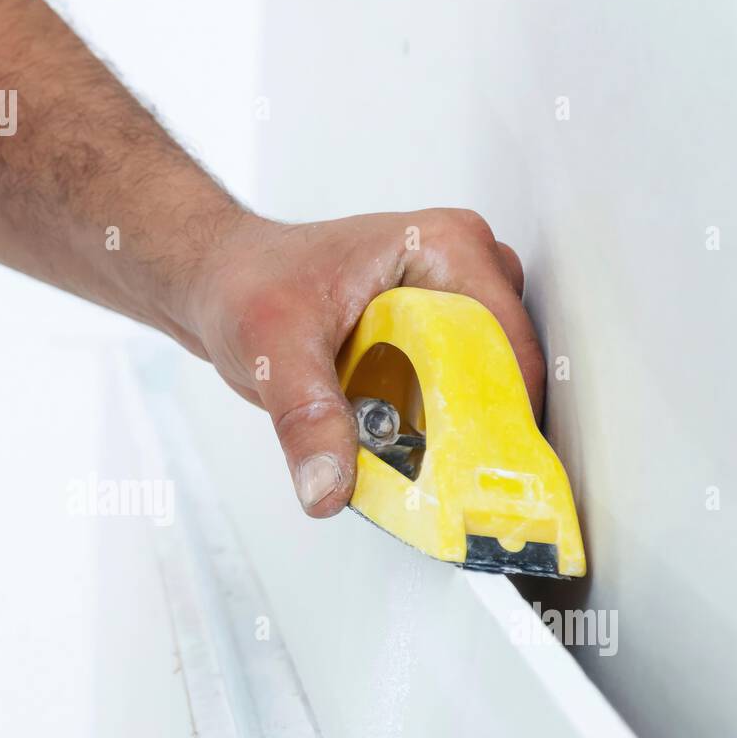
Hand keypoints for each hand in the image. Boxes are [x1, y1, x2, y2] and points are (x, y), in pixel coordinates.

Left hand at [183, 208, 543, 515]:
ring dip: (473, 429)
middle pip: (513, 365)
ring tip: (443, 468)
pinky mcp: (441, 337)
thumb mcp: (273, 351)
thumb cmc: (249, 285)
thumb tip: (329, 487)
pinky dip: (452, 430)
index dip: (509, 407)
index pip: (509, 337)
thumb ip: (306, 418)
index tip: (492, 466)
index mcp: (441, 249)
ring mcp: (456, 304)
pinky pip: (469, 391)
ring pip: (497, 383)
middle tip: (464, 477)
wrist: (223, 282)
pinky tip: (426, 457)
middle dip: (494, 424)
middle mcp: (462, 270)